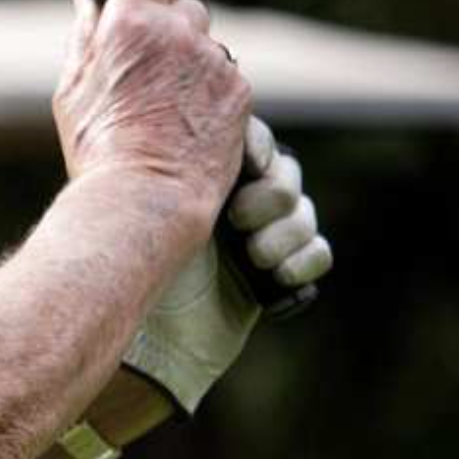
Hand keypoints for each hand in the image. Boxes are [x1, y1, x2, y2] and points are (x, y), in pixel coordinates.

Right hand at [54, 0, 252, 235]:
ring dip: (193, 67)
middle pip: (186, 8)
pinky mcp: (239, 92)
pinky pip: (226, 80)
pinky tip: (188, 127)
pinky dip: (213, 97)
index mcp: (130, 21)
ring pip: (208, 48)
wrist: (145, 200)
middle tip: (149, 74)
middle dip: (172, 31)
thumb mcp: (73, 88)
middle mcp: (178, 32)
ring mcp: (214, 62)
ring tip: (167, 111)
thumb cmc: (98, 148)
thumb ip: (84, 32)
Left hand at [122, 117, 333, 413]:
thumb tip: (215, 124)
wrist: (155, 335)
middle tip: (237, 221)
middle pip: (286, 174)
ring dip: (285, 234)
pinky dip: (304, 261)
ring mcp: (258, 235)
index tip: (247, 165)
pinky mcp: (278, 272)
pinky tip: (278, 276)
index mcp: (202, 173)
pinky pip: (318, 252)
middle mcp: (233, 198)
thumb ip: (178, 166)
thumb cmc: (140, 266)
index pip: (251, 140)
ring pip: (304, 213)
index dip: (257, 149)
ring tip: (254, 257)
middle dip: (271, 197)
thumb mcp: (156, 207)